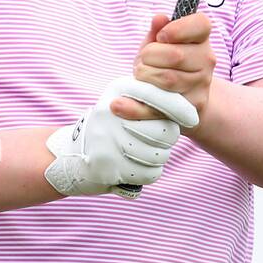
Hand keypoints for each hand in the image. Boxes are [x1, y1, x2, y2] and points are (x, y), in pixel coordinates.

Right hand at [44, 76, 188, 199]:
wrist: (70, 156)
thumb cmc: (109, 127)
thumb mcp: (122, 101)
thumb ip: (150, 100)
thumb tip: (190, 113)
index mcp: (118, 90)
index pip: (159, 96)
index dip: (181, 108)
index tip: (193, 119)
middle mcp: (112, 111)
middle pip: (165, 129)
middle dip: (168, 138)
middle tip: (160, 139)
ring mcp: (109, 138)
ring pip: (161, 154)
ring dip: (159, 157)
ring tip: (146, 153)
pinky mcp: (109, 165)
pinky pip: (150, 172)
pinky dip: (150, 173)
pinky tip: (140, 167)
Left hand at [109, 12, 215, 125]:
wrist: (181, 98)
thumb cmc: (165, 62)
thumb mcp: (158, 43)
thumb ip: (157, 30)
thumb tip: (159, 18)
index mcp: (201, 37)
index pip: (201, 24)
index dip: (178, 29)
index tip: (161, 36)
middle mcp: (207, 60)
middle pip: (176, 55)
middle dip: (150, 56)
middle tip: (144, 60)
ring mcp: (201, 86)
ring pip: (168, 80)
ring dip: (144, 78)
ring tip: (141, 77)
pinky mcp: (190, 110)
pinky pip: (159, 108)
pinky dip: (134, 108)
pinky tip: (118, 105)